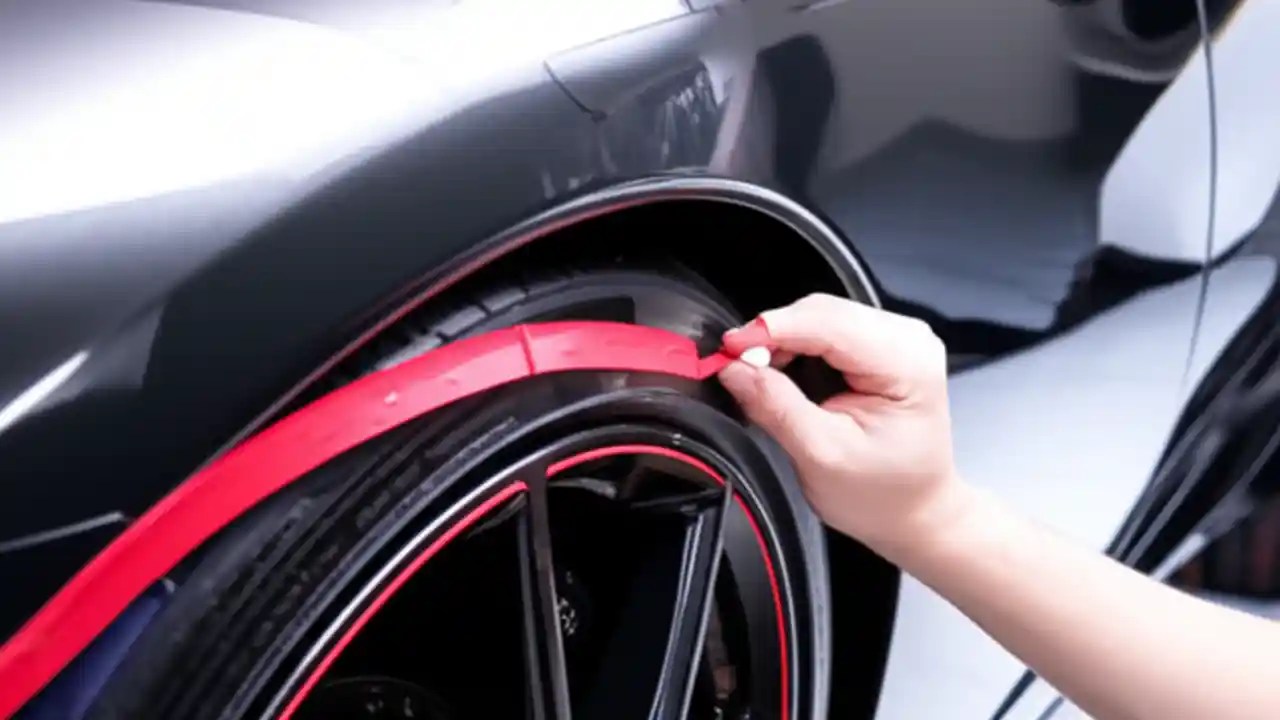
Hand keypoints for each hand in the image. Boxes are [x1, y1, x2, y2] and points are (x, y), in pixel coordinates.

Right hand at [718, 293, 964, 549]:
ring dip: (781, 340)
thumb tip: (734, 369)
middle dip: (772, 334)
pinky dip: (794, 345)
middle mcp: (908, 339)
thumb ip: (777, 408)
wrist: (913, 511)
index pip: (829, 324)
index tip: (729, 349)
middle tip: (735, 366)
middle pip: (823, 312)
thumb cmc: (882, 493)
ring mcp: (896, 337)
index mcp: (907, 362)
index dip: (772, 330)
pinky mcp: (879, 344)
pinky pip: (825, 328)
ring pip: (819, 315)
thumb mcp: (822, 456)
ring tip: (757, 374)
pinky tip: (781, 370)